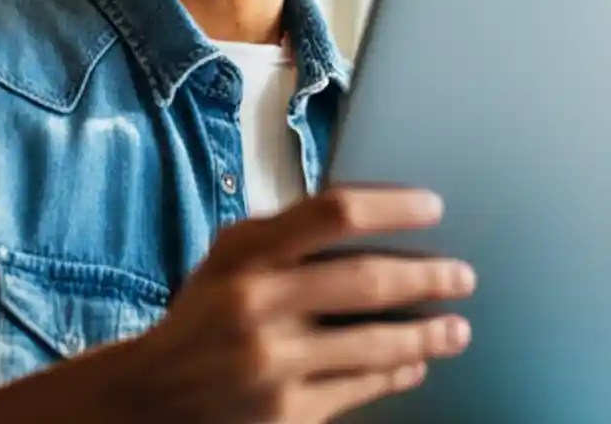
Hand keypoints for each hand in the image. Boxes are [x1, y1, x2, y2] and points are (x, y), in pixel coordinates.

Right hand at [108, 188, 474, 422]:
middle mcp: (256, 304)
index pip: (333, 212)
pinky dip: (396, 373)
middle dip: (429, 277)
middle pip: (367, 280)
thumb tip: (377, 216)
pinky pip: (360, 388)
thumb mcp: (230, 261)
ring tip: (456, 328)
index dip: (393, 207)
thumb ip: (288, 237)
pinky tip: (414, 364)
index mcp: (245, 253)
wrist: (147, 399)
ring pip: (375, 344)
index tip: (433, 208)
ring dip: (427, 334)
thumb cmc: (204, 317)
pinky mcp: (284, 413)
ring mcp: (271, 363)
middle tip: (463, 276)